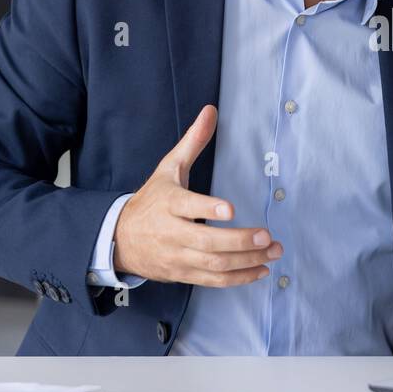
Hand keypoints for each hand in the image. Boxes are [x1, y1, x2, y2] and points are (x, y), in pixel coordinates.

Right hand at [112, 105, 282, 285]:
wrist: (119, 239)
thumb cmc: (151, 200)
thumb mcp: (168, 168)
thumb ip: (193, 142)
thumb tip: (210, 111)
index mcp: (168, 203)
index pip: (186, 205)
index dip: (208, 208)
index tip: (230, 208)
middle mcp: (172, 232)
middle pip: (206, 242)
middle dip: (239, 242)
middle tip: (266, 236)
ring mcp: (177, 256)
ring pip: (213, 264)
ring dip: (246, 261)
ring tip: (273, 252)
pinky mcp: (183, 274)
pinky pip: (213, 280)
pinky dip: (238, 278)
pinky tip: (260, 270)